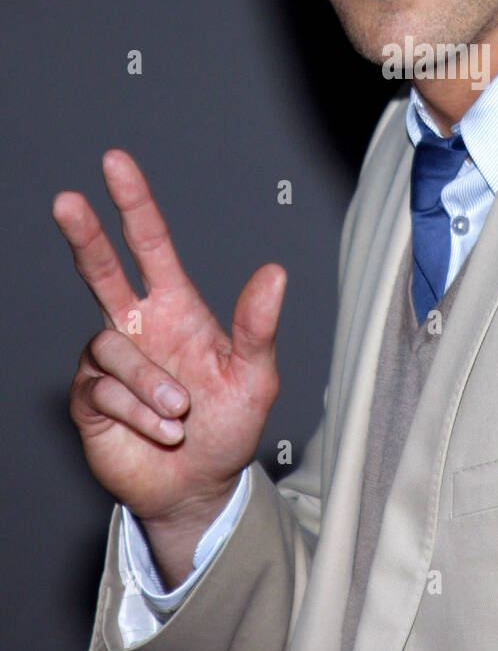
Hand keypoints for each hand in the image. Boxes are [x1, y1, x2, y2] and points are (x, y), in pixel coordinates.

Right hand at [55, 149, 285, 571]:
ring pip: (111, 348)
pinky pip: (104, 392)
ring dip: (150, 385)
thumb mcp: (255, 377)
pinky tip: (161, 431)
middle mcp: (137, 327)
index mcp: (175, 308)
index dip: (133, 203)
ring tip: (180, 413)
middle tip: (68, 201)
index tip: (115, 162)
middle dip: (85, 233)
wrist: (199, 487)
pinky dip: (139, 414)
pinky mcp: (90, 400)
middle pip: (100, 269)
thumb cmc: (228, 427)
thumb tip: (276, 272)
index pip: (149, 244)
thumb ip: (258, 326)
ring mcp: (110, 363)